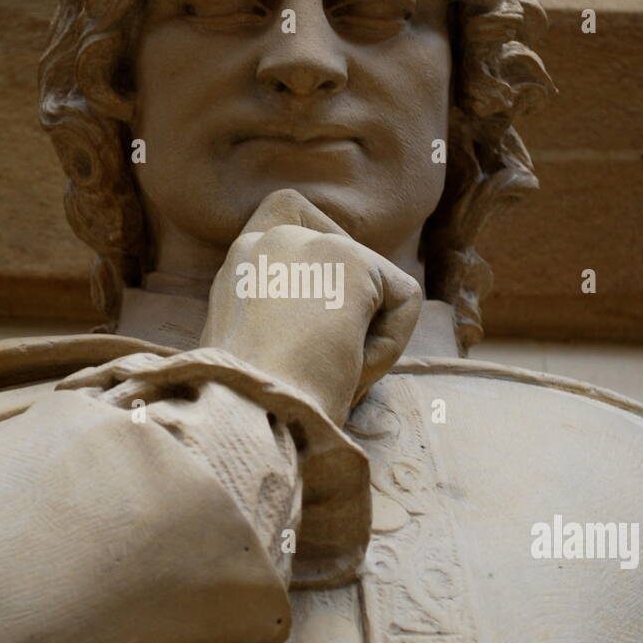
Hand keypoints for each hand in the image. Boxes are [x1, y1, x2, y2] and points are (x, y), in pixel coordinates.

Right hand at [201, 189, 421, 424]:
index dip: (319, 270)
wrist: (247, 420)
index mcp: (239, 265)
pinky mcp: (346, 258)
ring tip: (325, 375)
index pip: (291, 223)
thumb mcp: (256, 351)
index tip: (311, 325)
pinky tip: (349, 369)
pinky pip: (404, 298)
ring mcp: (307, 243)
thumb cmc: (252, 409)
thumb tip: (346, 310)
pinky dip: (390, 344)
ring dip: (367, 338)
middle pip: (346, 258)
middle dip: (349, 313)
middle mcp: (266, 240)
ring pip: (377, 286)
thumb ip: (286, 313)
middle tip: (316, 369)